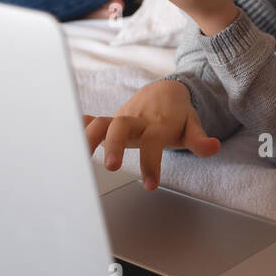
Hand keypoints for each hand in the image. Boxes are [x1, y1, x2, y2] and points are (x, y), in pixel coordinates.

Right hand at [83, 79, 220, 189]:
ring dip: (88, 137)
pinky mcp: (110, 120)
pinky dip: (77, 126)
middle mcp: (136, 120)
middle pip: (121, 127)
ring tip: (76, 156)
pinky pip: (92, 121)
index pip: (154, 143)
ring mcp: (121, 119)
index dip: (152, 163)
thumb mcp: (192, 126)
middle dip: (115, 145)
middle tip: (111, 167)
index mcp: (157, 124)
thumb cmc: (178, 115)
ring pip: (102, 123)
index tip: (150, 185)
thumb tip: (213, 147)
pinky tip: (61, 134)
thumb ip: (199, 139)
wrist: (165, 90)